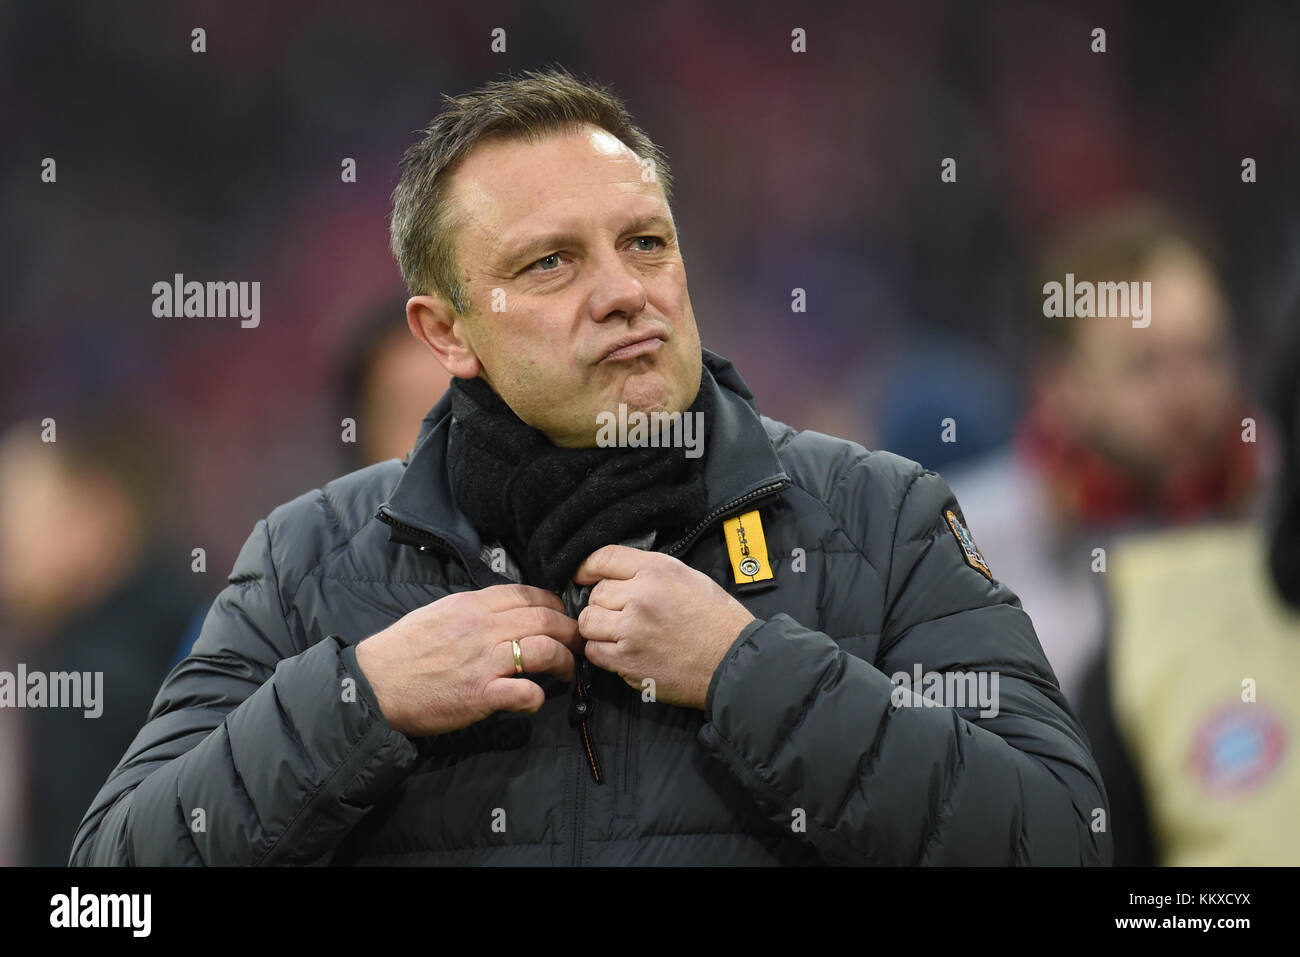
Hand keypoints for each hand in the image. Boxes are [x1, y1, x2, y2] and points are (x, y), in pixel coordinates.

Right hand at [353, 584, 580, 735]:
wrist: (374, 685)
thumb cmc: (402, 652)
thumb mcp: (438, 613)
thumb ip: (473, 610)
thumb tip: (504, 611)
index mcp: (470, 606)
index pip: (526, 594)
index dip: (553, 603)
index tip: (561, 614)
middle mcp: (480, 628)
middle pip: (544, 618)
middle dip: (569, 630)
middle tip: (576, 643)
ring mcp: (482, 662)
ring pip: (544, 649)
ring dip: (564, 661)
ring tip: (566, 670)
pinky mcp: (479, 695)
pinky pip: (525, 691)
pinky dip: (538, 696)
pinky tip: (535, 699)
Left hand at [574, 545, 755, 709]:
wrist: (733, 661)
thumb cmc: (716, 621)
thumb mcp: (688, 577)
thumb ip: (650, 572)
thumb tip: (616, 574)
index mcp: (658, 570)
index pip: (603, 557)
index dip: (587, 568)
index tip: (583, 576)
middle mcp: (641, 595)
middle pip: (595, 593)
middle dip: (604, 604)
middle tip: (622, 615)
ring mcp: (632, 629)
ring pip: (588, 622)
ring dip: (598, 628)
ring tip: (618, 634)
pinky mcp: (627, 660)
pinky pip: (594, 651)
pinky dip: (603, 652)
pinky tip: (623, 652)